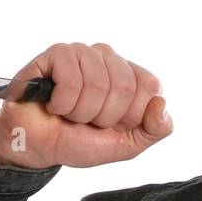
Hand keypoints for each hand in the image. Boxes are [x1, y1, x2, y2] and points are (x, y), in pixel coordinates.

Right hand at [0, 41, 172, 168]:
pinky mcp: (58, 53)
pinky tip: (54, 104)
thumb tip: (161, 104)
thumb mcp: (126, 145)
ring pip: (98, 84)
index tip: (113, 126)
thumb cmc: (80, 141)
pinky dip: (62, 104)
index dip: (132, 116)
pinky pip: (71, 80)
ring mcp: (84, 54)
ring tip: (69, 114)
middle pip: (125, 86)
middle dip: (104, 117)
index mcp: (131, 78)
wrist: (39, 147)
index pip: (151, 86)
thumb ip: (155, 130)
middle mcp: (110, 60)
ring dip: (81, 113)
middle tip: (88, 121)